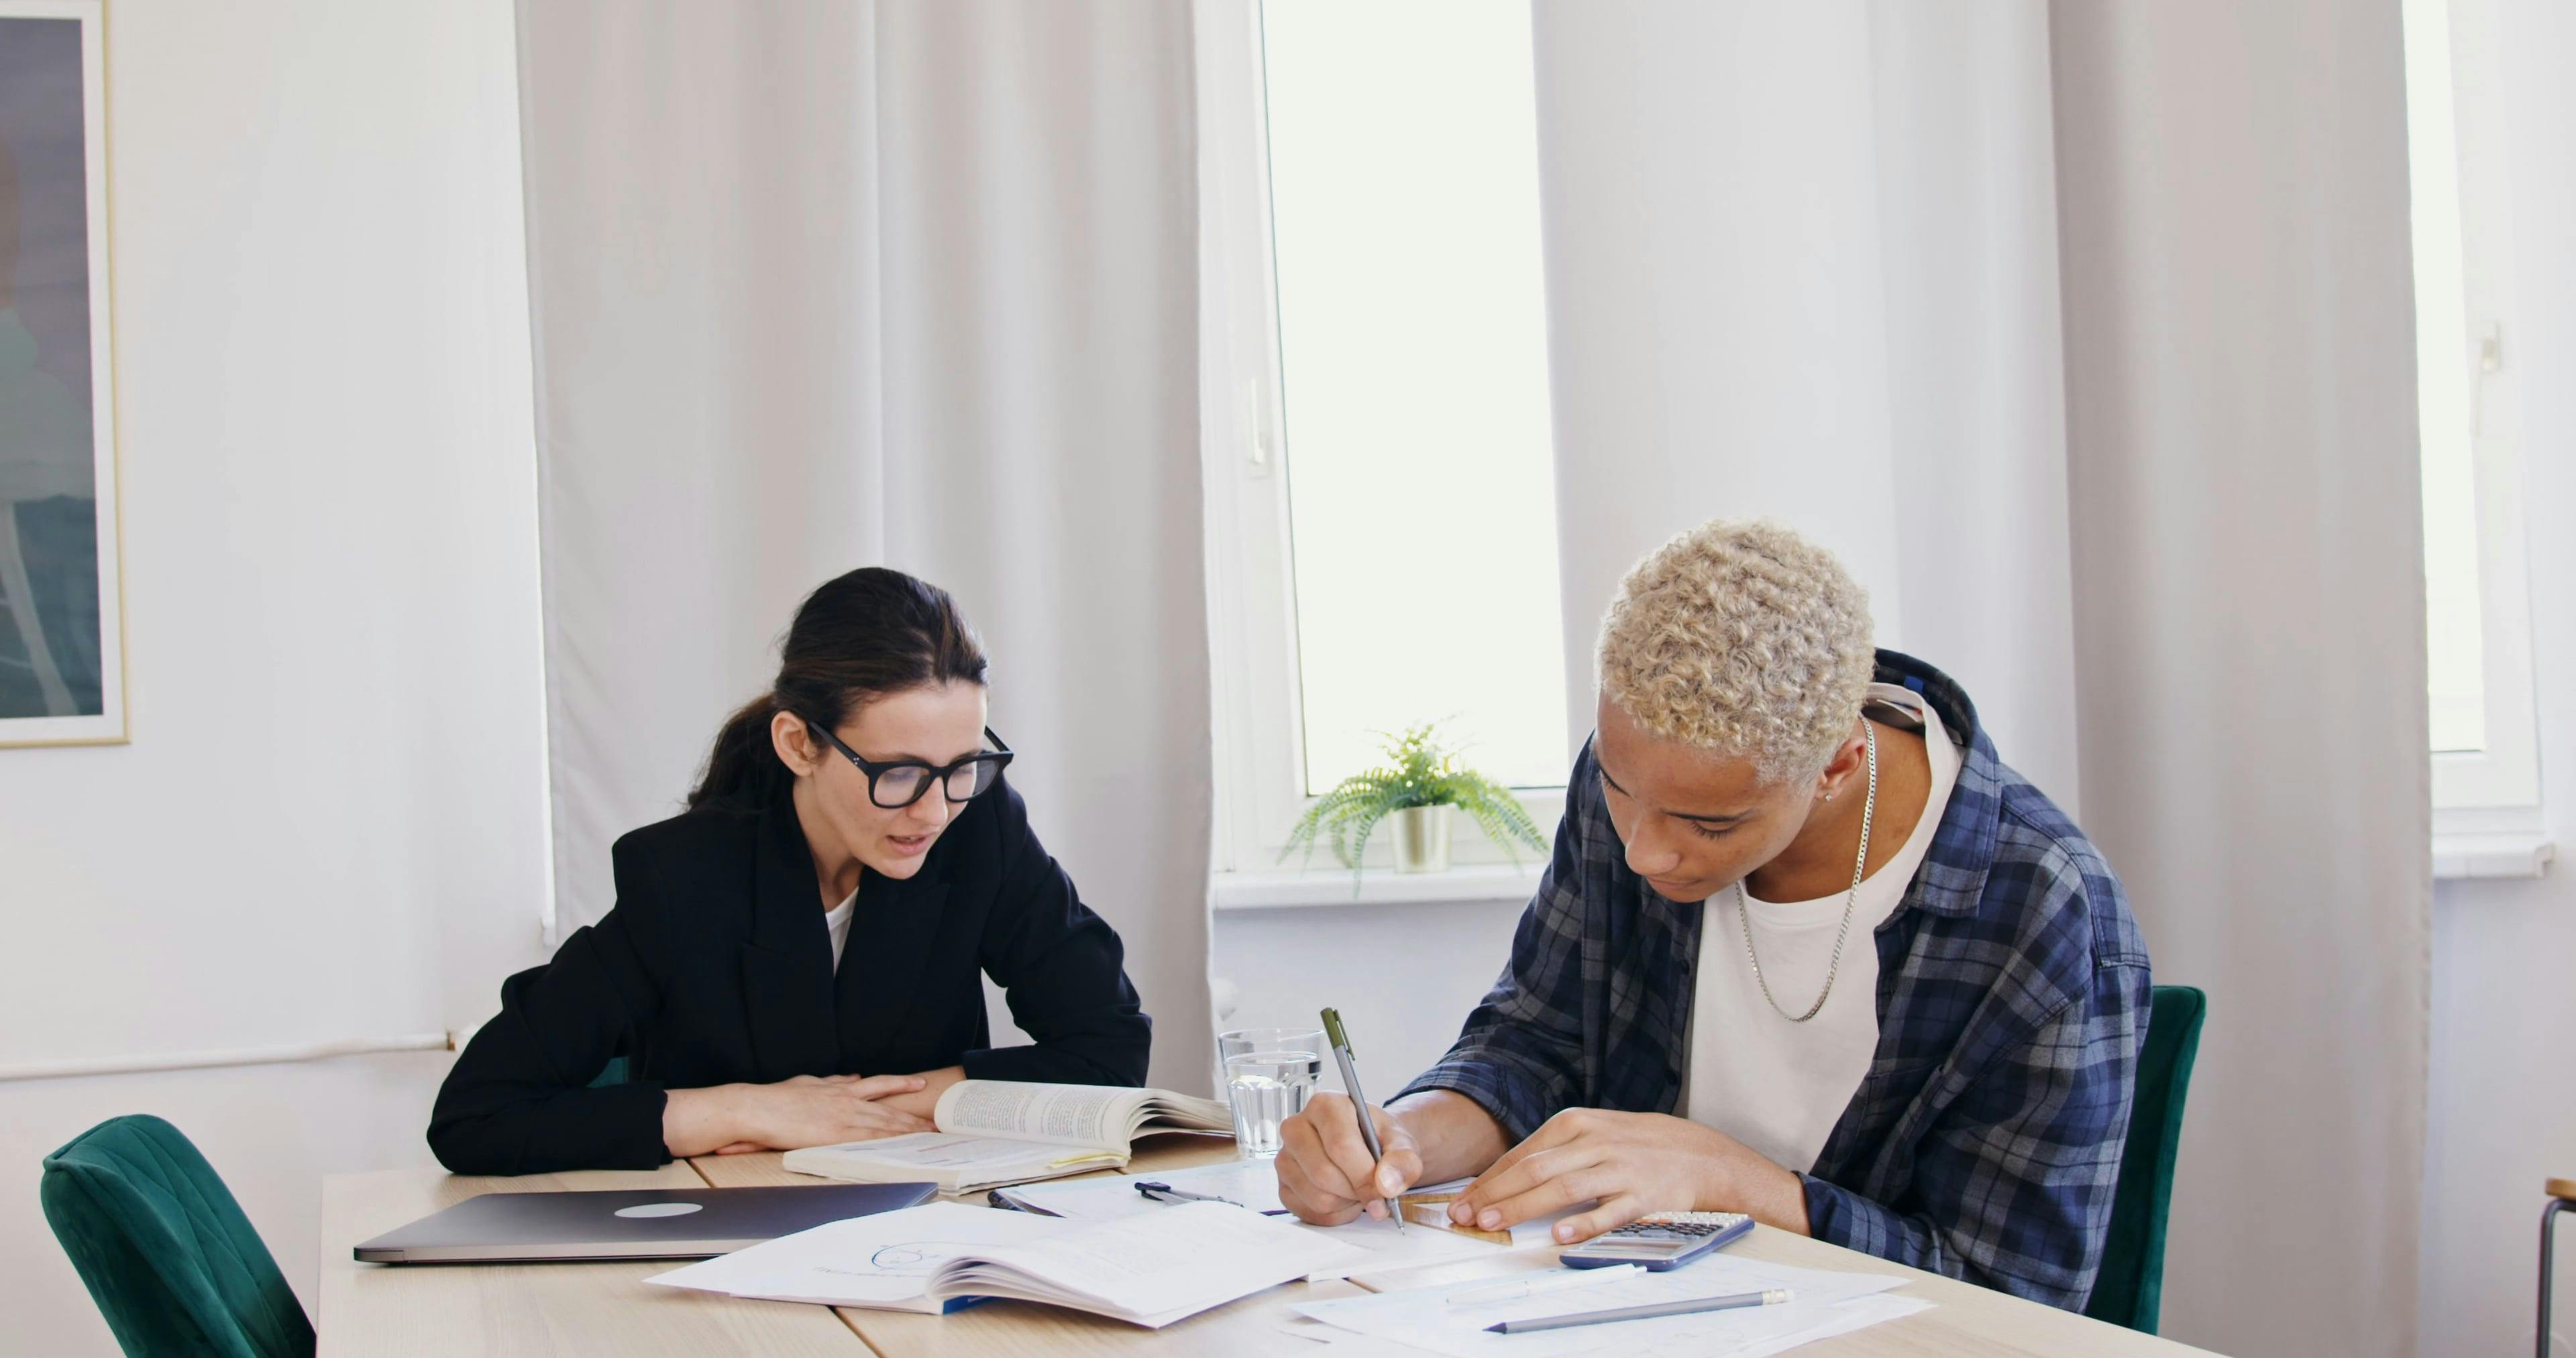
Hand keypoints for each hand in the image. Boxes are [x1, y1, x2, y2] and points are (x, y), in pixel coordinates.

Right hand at [736, 1073, 932, 1149]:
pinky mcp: (834, 1136)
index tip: (919, 1083)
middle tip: (934, 1122)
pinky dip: (887, 1143)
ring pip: (883, 1125)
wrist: (756, 1108)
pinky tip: (901, 1147)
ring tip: (927, 1135)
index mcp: (839, 1088)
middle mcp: (846, 1101)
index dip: (901, 1084)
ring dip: (907, 1131)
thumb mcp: (808, 1082)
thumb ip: (832, 1081)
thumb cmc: (775, 1098)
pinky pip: (868, 1141)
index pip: (878, 1084)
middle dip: (913, 1117)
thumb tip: (851, 1078)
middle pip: (888, 1109)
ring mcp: (842, 1118)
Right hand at [1276, 1091, 1423, 1225]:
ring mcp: (1284, 1158)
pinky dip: (1335, 1214)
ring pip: (1317, 1198)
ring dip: (1347, 1203)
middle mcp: (1296, 1127)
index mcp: (1325, 1105)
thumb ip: (1402, 1161)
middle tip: (1372, 1189)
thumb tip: (1386, 1185)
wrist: (1368, 1147)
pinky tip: (1344, 1198)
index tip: (1384, 1192)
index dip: (1364, 1175)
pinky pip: (1310, 1213)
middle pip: (1324, 1174)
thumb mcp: (1401, 1143)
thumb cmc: (1379, 1140)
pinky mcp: (1283, 1186)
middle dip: (1356, 1191)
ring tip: (1357, 1189)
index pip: (1340, 1146)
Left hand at [1447, 1107, 1808, 1242]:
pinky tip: (1560, 1236)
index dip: (1488, 1181)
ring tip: (1494, 1224)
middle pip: (1534, 1170)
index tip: (1462, 1202)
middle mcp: (1592, 1142)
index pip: (1521, 1156)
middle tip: (1466, 1216)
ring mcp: (1618, 1168)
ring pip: (1563, 1188)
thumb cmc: (1633, 1145)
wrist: (1698, 1153)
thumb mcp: (1590, 1135)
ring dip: (1523, 1207)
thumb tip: (1502, 1178)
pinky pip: (1608, 1212)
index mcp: (1574, 1124)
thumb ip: (1550, 1153)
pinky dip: (1583, 1224)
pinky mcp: (1642, 1195)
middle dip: (1495, 1195)